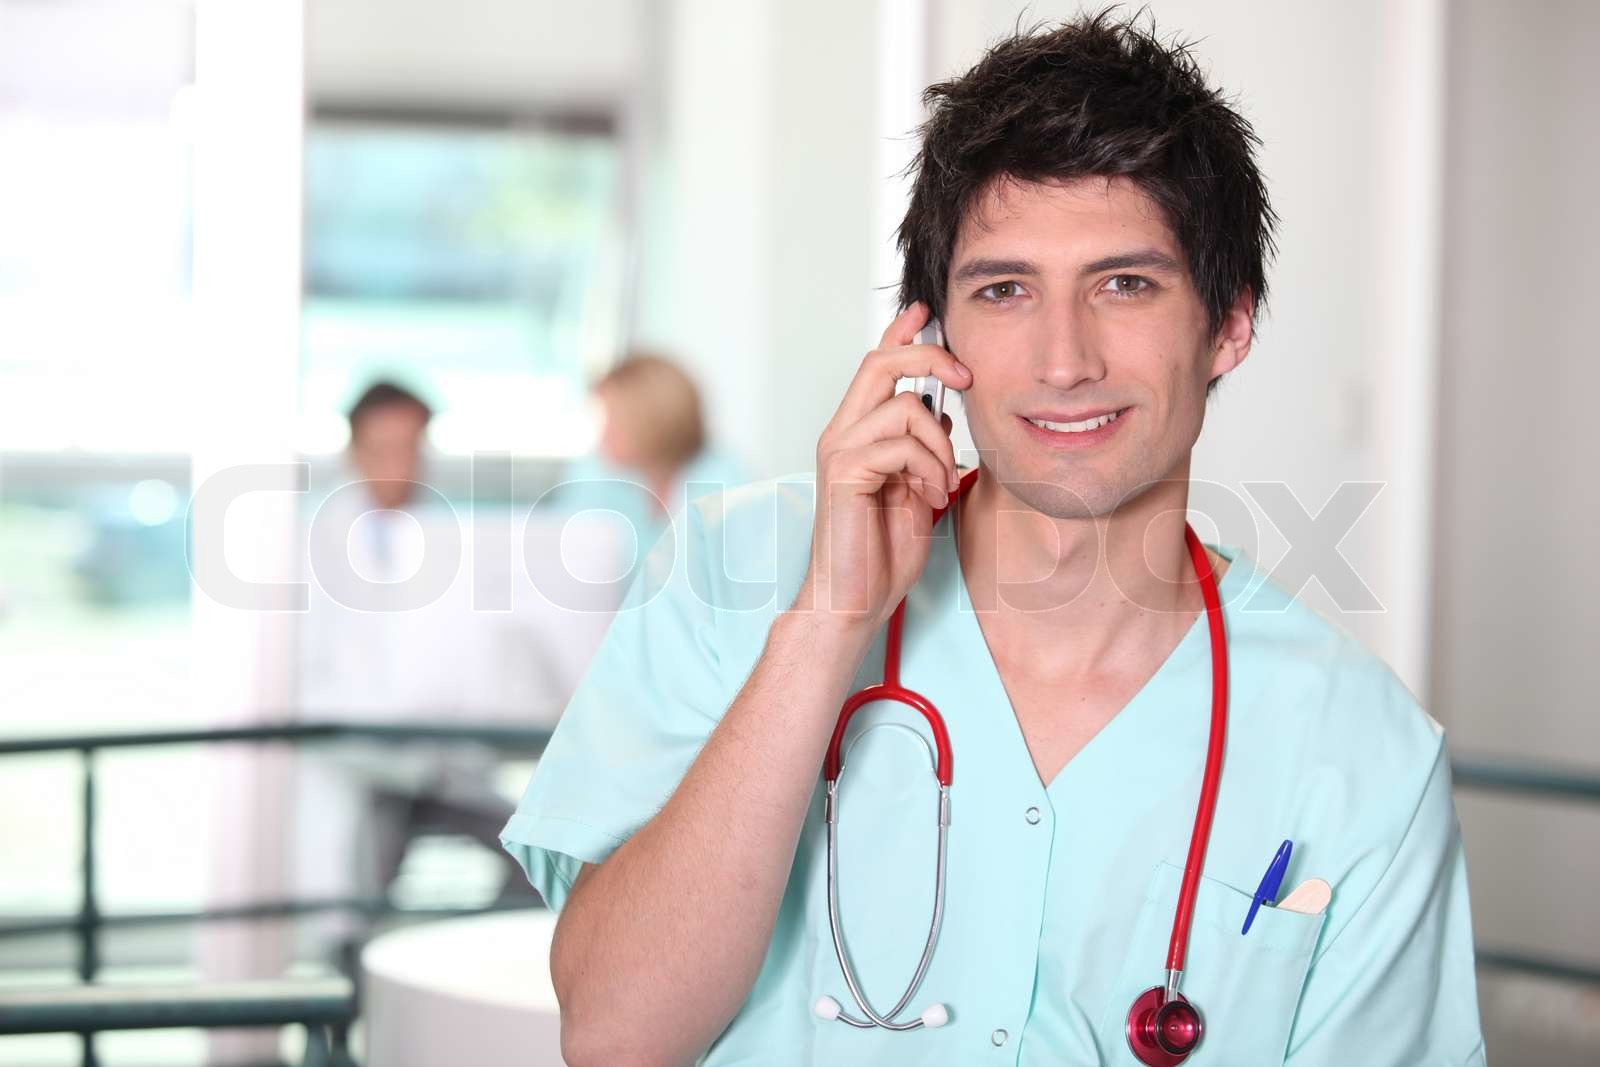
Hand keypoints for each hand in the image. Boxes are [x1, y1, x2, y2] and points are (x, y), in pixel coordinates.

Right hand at [797, 301, 969, 630]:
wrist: (854, 601)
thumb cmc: (882, 553)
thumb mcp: (918, 490)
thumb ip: (924, 450)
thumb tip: (943, 413)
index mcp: (857, 433)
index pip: (875, 366)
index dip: (901, 334)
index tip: (927, 313)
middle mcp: (842, 433)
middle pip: (881, 363)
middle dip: (931, 359)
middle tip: (967, 378)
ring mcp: (839, 450)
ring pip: (903, 406)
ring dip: (940, 444)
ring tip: (942, 483)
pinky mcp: (843, 472)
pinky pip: (899, 444)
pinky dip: (928, 469)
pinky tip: (930, 498)